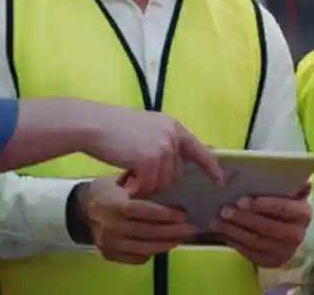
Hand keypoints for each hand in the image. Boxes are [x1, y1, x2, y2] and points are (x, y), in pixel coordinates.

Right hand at [78, 176, 196, 264]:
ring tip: (182, 238)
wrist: (82, 208)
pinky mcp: (110, 254)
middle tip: (190, 228)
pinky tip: (165, 245)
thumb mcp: (119, 180)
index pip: (142, 211)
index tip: (182, 214)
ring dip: (166, 244)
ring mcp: (109, 243)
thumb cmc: (106, 190)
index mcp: (113, 205)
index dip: (164, 214)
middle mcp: (110, 226)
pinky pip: (136, 258)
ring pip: (143, 247)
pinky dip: (152, 253)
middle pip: (146, 232)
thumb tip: (168, 185)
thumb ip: (140, 184)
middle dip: (171, 231)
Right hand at [85, 108, 223, 194]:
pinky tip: (128, 181)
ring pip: (163, 182)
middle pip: (176, 173)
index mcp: (173, 127)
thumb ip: (164, 141)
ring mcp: (162, 148)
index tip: (219, 181)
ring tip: (131, 174)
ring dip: (148, 184)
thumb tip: (175, 163)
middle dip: (160, 179)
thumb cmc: (114, 127)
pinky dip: (139, 188)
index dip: (211, 167)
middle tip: (139, 174)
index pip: (200, 150)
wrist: (93, 125)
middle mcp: (172, 136)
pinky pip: (150, 186)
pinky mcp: (150, 161)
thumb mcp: (147, 128)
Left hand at [209, 190, 312, 268]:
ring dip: (233, 231)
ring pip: (255, 241)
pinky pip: (249, 253)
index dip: (262, 205)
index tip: (241, 200)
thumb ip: (285, 182)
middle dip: (243, 218)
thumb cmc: (280, 201)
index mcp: (303, 213)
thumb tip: (296, 179)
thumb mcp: (285, 190)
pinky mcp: (270, 261)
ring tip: (216, 222)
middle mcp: (297, 234)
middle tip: (223, 210)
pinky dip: (233, 242)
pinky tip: (221, 233)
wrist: (285, 228)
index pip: (283, 208)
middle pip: (267, 227)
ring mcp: (284, 251)